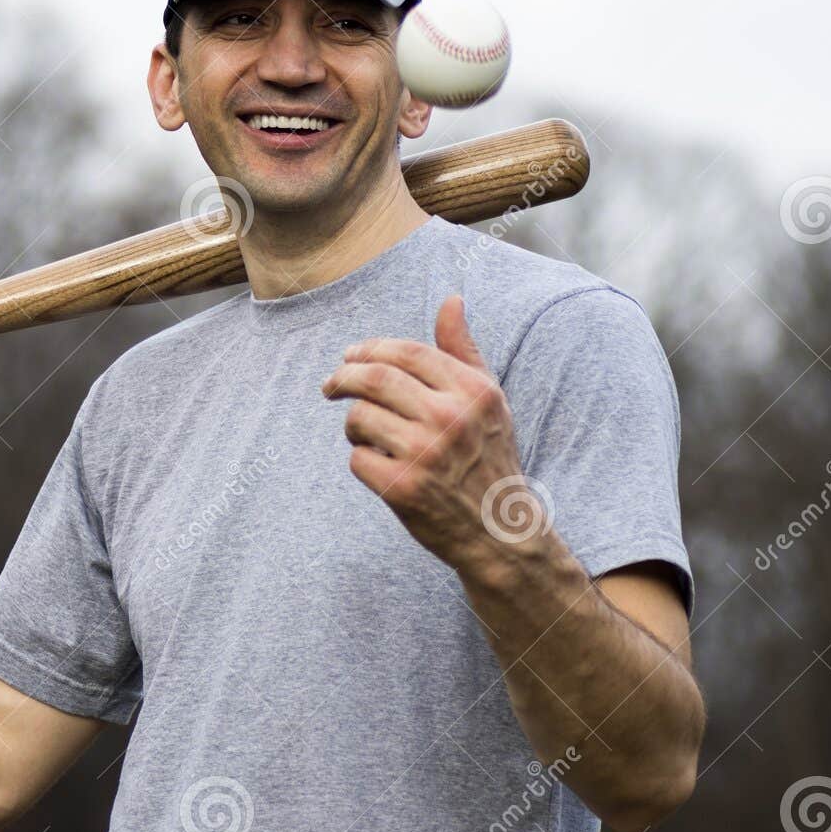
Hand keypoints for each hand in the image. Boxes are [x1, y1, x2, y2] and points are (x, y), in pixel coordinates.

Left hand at [321, 295, 549, 572]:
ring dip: (353, 424)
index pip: (404, 352)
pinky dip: (362, 460)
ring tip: (365, 434)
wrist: (499, 531)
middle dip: (342, 377)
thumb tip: (451, 300)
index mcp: (472, 391)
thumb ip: (463, 351)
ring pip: (360, 417)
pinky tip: (381, 467)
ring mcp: (425, 453)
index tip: (349, 357)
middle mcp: (450, 417)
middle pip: (373, 378)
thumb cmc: (488, 458)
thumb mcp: (489, 401)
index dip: (369, 349)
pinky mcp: (402, 487)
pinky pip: (357, 458)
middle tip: (330, 386)